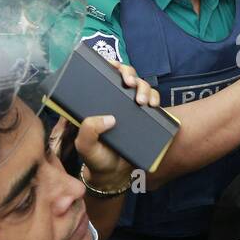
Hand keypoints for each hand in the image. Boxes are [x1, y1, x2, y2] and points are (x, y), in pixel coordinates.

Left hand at [70, 60, 159, 189]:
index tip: (113, 64)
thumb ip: (88, 131)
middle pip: (124, 76)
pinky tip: (153, 105)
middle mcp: (115, 100)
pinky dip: (154, 97)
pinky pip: (153, 99)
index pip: (103, 76)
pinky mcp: (145, 115)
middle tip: (128, 82)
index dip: (109, 65)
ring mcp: (131, 107)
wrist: (116, 175)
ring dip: (143, 87)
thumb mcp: (85, 146)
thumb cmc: (97, 158)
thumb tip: (109, 118)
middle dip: (128, 73)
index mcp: (97, 102)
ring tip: (142, 101)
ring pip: (140, 85)